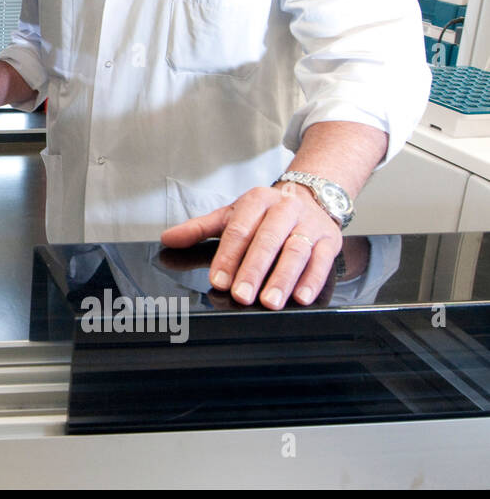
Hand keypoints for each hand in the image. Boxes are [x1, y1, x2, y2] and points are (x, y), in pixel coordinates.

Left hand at [159, 182, 342, 308]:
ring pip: (296, 251)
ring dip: (283, 278)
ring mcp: (309, 224)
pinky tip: (301, 298)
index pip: (239, 229)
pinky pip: (322, 261)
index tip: (219, 280)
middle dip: (253, 270)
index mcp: (257, 200)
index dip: (228, 256)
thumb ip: (199, 228)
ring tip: (270, 301)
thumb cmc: (264, 213)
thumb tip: (169, 239)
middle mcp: (284, 209)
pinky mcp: (329, 240)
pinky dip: (312, 280)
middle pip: (267, 240)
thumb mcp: (231, 215)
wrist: (309, 197)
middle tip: (241, 295)